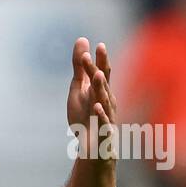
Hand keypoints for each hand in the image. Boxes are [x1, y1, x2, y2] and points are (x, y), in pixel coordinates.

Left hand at [66, 37, 118, 156]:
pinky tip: (96, 106)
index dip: (100, 59)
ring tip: (97, 74)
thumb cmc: (87, 116)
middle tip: (99, 51)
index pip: (102, 72)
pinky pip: (102, 122)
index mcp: (101, 91)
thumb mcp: (79, 89)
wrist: (94, 147)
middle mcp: (106, 101)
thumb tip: (82, 39)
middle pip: (102, 82)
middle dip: (99, 67)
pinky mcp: (102, 132)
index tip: (99, 45)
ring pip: (103, 99)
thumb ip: (80, 67)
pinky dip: (100, 114)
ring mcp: (105, 116)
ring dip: (100, 86)